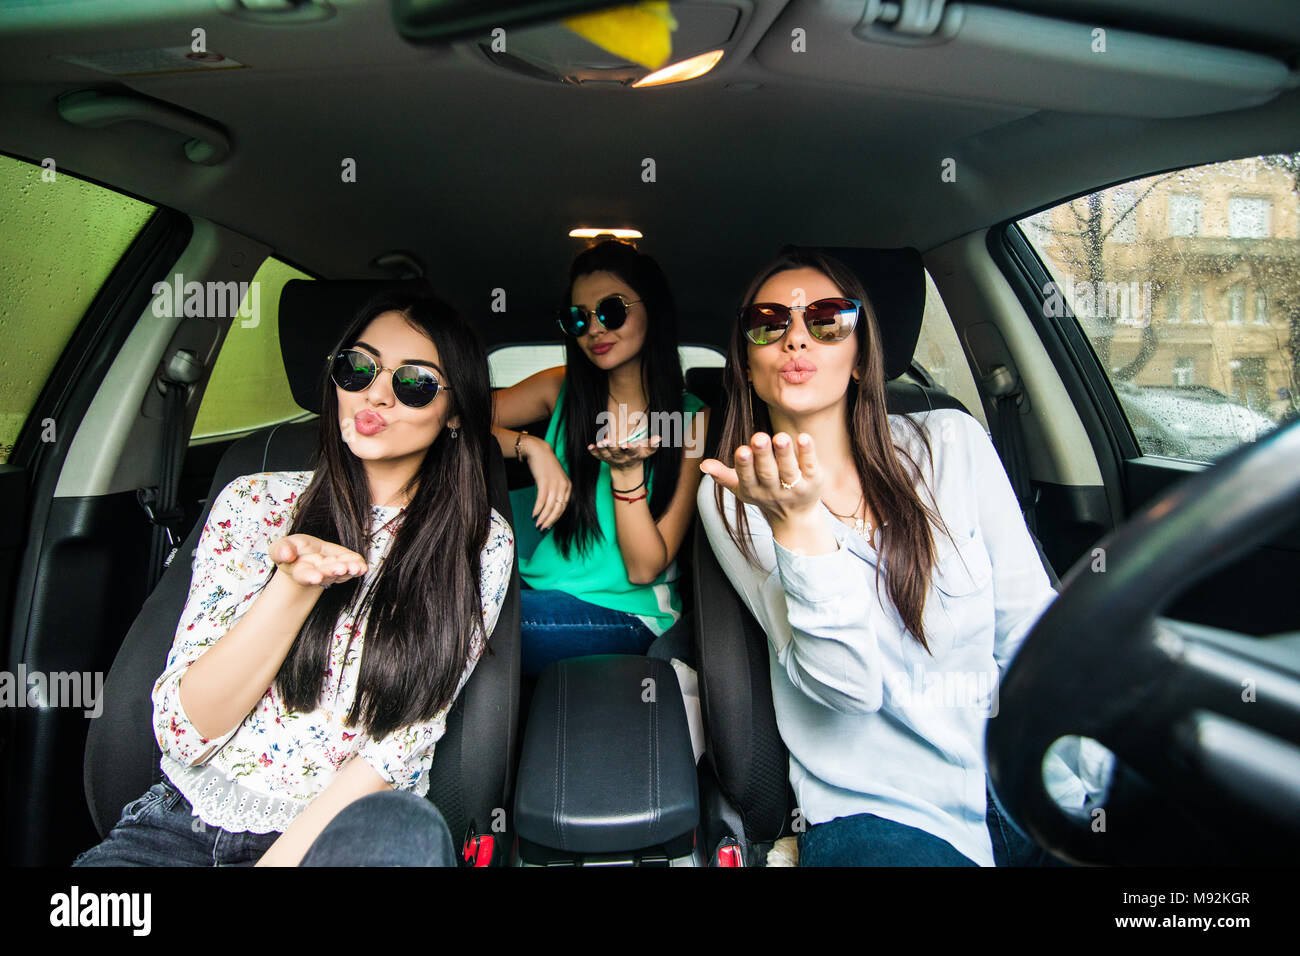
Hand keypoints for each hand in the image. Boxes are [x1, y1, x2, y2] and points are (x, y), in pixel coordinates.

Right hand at [270, 534, 367, 588]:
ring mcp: (334, 571)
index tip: (316, 577)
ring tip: (354, 568)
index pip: (304, 576)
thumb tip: (286, 555)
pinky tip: (362, 567)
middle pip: (326, 575)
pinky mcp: (346, 564)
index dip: (310, 576)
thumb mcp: (280, 548)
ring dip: (348, 570)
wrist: (305, 554)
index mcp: (300, 572)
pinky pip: (353, 568)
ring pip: (342, 573)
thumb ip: (281, 550)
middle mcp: (319, 574)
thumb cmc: (291, 551)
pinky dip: (358, 567)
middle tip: (339, 569)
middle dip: (333, 572)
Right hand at [524, 437, 571, 530]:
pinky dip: (538, 509)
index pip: (564, 506)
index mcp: (568, 486)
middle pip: (558, 508)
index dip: (556, 517)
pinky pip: (541, 499)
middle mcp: (563, 486)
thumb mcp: (555, 479)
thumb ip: (556, 491)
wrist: (539, 451)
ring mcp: (554, 484)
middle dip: (550, 520)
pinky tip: (534, 514)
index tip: (549, 524)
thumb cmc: (546, 466)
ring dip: (543, 517)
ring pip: (549, 506)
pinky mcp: (544, 482)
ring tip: (537, 523)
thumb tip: (550, 507)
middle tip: (543, 527)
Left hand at [588, 434, 661, 472]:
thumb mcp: (647, 452)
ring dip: (603, 449)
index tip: (628, 444)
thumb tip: (660, 437)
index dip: (630, 448)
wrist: (626, 470)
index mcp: (633, 455)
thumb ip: (653, 445)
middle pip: (617, 453)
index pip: (632, 452)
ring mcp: (611, 458)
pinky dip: (593, 451)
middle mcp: (621, 457)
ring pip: (606, 454)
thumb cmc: (638, 455)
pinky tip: (590, 446)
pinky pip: (598, 455)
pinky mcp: (604, 458)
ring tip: (600, 443)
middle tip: (610, 441)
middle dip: (613, 447)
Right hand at [700, 432, 823, 524]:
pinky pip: (810, 466)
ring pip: (789, 470)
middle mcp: (774, 491)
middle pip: (768, 473)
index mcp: (753, 490)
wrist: (795, 517)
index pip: (747, 477)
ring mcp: (795, 488)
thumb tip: (702, 465)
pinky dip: (807, 453)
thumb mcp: (740, 487)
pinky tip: (803, 437)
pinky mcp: (813, 482)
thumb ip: (722, 475)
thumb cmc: (763, 494)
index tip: (742, 450)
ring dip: (785, 453)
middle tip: (759, 437)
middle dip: (763, 456)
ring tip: (780, 437)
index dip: (744, 465)